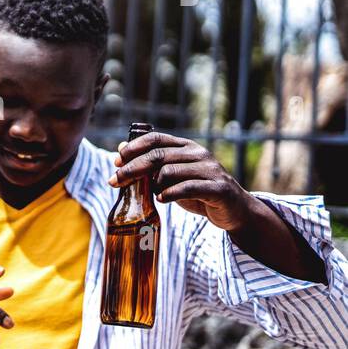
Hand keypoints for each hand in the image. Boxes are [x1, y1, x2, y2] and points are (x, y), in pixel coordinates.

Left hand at [112, 131, 253, 230]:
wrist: (233, 209)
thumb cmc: (198, 190)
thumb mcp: (173, 175)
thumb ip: (152, 164)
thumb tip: (120, 149)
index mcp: (186, 147)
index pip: (156, 138)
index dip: (133, 148)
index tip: (116, 161)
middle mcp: (198, 154)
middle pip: (157, 156)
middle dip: (132, 168)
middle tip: (115, 181)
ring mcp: (210, 170)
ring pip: (169, 171)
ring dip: (151, 184)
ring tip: (145, 194)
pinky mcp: (217, 188)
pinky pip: (188, 188)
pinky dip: (170, 194)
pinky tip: (160, 199)